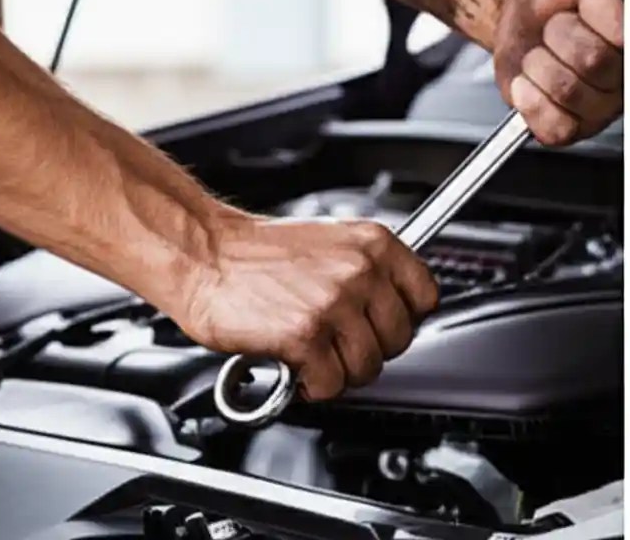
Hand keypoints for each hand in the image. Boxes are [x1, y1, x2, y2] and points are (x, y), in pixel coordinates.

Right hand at [173, 216, 437, 400]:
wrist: (204, 255)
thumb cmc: (258, 254)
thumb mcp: (333, 243)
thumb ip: (369, 272)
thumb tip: (395, 310)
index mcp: (375, 244)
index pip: (426, 297)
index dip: (404, 320)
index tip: (382, 326)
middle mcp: (361, 271)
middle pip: (399, 339)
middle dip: (369, 351)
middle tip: (338, 346)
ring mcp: (335, 304)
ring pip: (368, 367)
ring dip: (340, 372)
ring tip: (314, 356)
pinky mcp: (306, 336)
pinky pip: (332, 384)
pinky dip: (312, 387)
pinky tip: (295, 367)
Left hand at [494, 0, 623, 145]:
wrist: (524, 8)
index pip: (629, 32)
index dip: (598, 7)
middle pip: (596, 61)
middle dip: (562, 31)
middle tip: (560, 21)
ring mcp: (604, 107)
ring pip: (568, 89)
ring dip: (540, 60)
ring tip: (543, 48)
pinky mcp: (572, 128)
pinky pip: (553, 124)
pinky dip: (530, 97)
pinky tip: (528, 79)